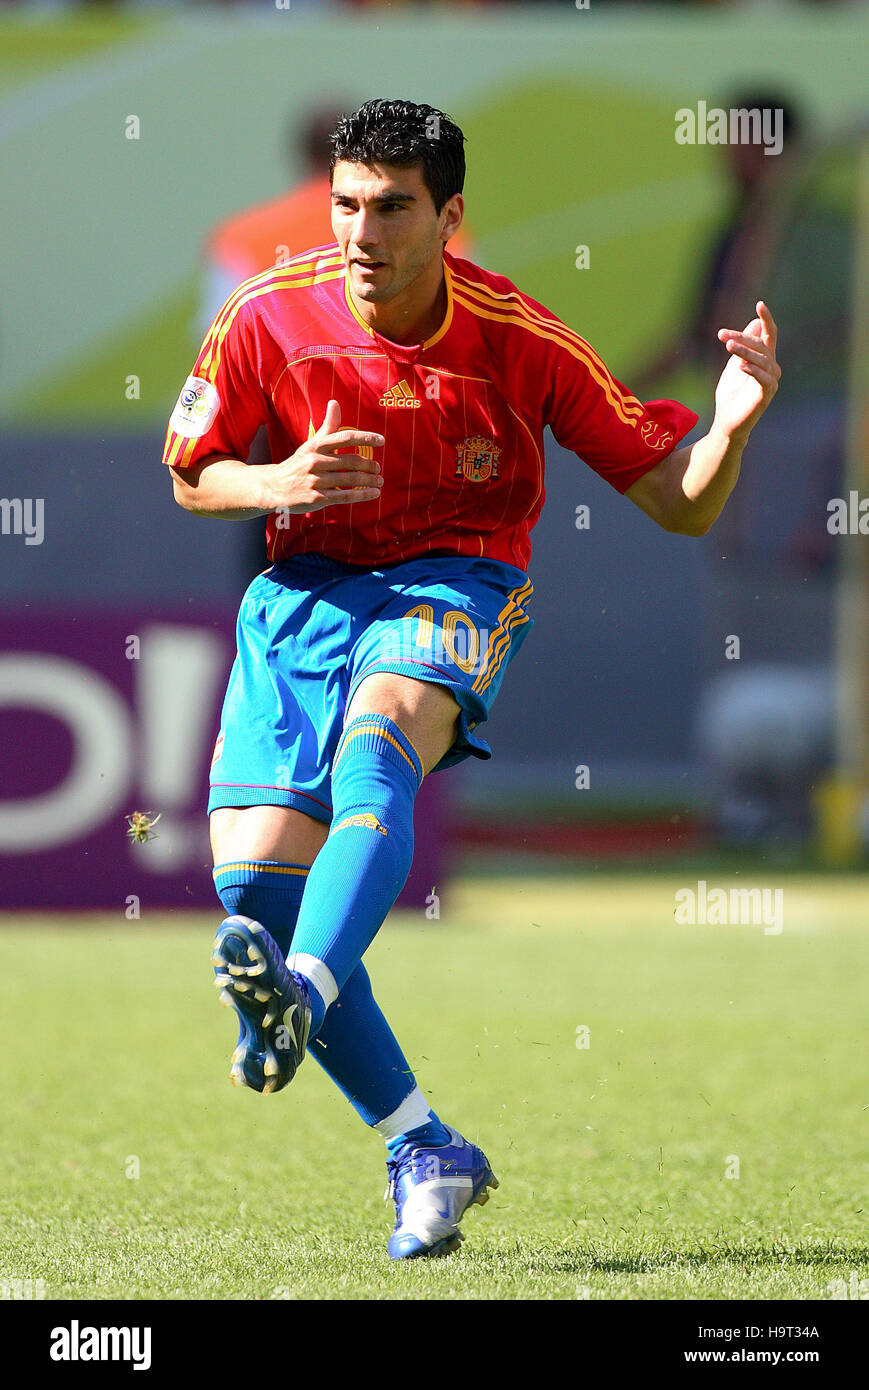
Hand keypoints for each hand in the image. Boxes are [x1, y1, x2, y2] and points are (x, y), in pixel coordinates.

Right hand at [262, 399, 384, 512]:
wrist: (274, 487)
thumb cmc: (299, 463)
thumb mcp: (311, 444)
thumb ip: (328, 426)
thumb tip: (334, 402)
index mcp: (316, 445)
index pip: (345, 437)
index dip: (365, 437)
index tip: (382, 440)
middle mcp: (315, 461)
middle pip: (351, 461)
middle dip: (369, 465)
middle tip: (378, 468)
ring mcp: (316, 480)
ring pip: (350, 479)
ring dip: (369, 480)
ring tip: (379, 480)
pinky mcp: (317, 498)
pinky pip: (345, 496)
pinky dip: (362, 495)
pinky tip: (374, 494)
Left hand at [712, 301, 780, 443]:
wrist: (727, 420)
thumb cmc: (731, 393)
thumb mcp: (734, 363)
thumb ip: (743, 345)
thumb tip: (754, 323)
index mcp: (765, 358)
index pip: (769, 335)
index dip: (767, 319)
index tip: (760, 304)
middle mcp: (772, 368)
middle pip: (761, 346)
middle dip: (741, 338)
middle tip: (722, 335)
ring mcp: (771, 382)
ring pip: (761, 360)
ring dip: (744, 351)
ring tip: (728, 345)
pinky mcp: (766, 395)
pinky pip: (763, 379)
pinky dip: (753, 371)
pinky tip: (741, 365)